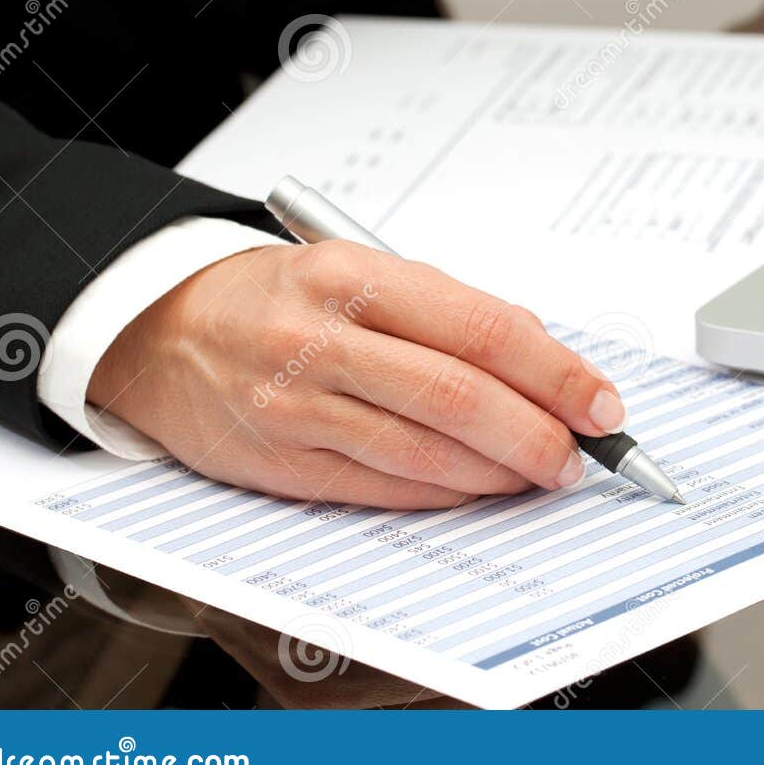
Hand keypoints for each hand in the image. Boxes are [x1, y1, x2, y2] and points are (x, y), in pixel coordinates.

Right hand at [88, 241, 626, 508]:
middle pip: (460, 397)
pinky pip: (382, 487)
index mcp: (353, 274)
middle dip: (539, 433)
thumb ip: (452, 314)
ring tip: (542, 473)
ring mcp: (294, 407)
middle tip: (581, 453)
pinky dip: (446, 493)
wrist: (161, 331)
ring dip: (500, 472)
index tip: (601, 403)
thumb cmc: (281, 298)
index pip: (483, 328)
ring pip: (424, 451)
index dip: (557, 374)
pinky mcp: (278, 464)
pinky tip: (480, 488)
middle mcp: (319, 339)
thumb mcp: (364, 271)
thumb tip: (548, 364)